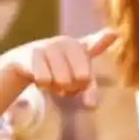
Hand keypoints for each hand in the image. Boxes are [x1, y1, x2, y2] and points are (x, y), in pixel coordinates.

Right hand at [2, 29, 117, 98]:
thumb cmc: (57, 70)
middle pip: (83, 77)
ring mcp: (51, 45)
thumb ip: (90, 91)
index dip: (104, 39)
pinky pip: (45, 79)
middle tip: (66, 83)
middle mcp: (68, 42)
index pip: (96, 43)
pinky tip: (41, 79)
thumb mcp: (77, 80)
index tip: (115, 34)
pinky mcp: (34, 52)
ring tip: (53, 80)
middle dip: (75, 87)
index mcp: (82, 47)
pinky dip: (44, 86)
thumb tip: (93, 106)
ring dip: (58, 88)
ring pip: (63, 80)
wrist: (24, 62)